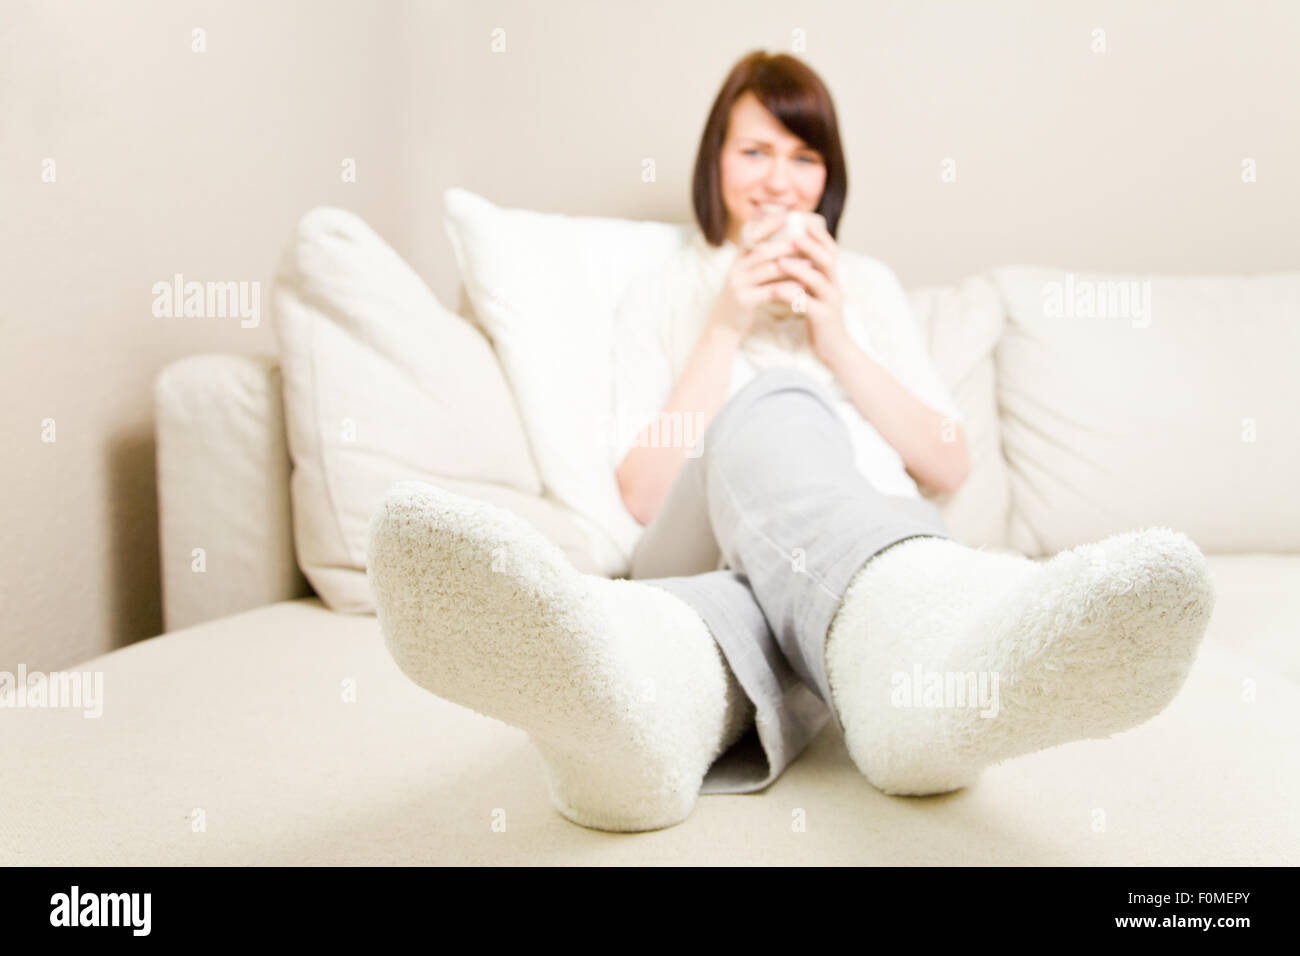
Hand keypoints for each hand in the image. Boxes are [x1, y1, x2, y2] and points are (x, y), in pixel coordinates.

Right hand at [708, 212, 802, 341]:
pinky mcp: (744, 301)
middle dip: (786, 245)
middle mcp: (736, 269)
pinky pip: (770, 292)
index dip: (768, 225)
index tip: (787, 216)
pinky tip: (802, 287)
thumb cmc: (741, 300)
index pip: (751, 235)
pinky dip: (788, 288)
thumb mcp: (746, 278)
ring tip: (810, 263)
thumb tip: (785, 247)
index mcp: (738, 260)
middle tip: (807, 241)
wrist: (722, 327)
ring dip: (791, 266)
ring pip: (768, 270)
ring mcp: (738, 285)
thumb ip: (759, 263)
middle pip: (763, 251)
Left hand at [771, 219, 849, 363]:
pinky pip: (808, 304)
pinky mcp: (823, 318)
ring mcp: (830, 302)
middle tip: (794, 236)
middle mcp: (834, 286)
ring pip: (818, 280)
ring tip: (780, 262)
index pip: (830, 250)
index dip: (819, 235)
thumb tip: (786, 257)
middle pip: (828, 259)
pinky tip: (776, 292)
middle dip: (811, 246)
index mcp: (831, 277)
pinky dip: (792, 296)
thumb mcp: (815, 293)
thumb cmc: (820, 318)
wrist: (835, 348)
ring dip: (799, 269)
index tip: (804, 221)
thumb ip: (807, 276)